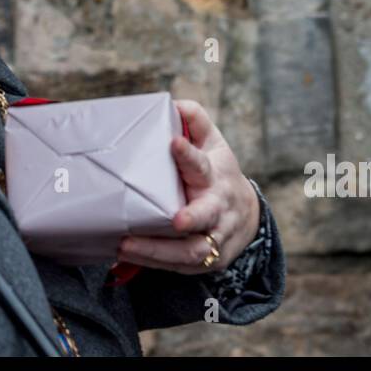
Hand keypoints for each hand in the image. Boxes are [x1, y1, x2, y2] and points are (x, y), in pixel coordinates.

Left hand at [115, 99, 260, 275]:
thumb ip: (196, 121)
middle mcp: (217, 208)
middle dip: (192, 218)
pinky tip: (128, 255)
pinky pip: (178, 266)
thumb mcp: (213, 143)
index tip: (173, 143)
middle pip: (207, 216)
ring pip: (190, 250)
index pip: (202, 164)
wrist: (245, 216)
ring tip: (126, 244)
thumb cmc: (218, 172)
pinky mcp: (205, 262)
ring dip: (158, 250)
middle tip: (174, 221)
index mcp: (215, 176)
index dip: (188, 154)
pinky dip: (154, 262)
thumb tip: (174, 103)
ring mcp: (213, 238)